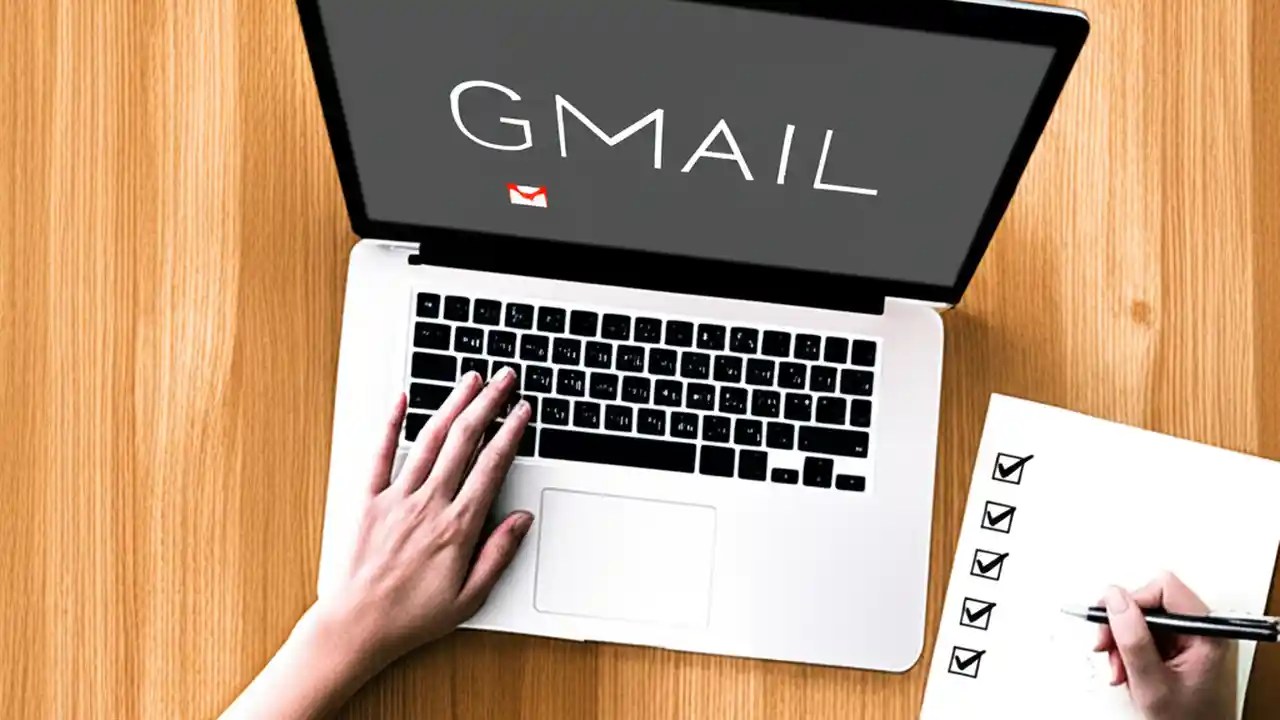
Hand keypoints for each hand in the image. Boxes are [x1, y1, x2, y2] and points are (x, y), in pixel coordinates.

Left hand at [321, 368, 534, 665]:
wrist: (357, 625)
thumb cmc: (412, 617)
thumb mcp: (470, 596)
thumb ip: (499, 553)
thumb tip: (522, 519)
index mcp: (458, 527)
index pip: (491, 465)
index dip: (510, 432)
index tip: (522, 411)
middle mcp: (429, 504)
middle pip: (464, 440)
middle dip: (488, 403)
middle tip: (504, 379)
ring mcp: (397, 498)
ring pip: (429, 439)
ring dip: (452, 404)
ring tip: (469, 380)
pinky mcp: (368, 500)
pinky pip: (381, 453)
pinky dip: (391, 423)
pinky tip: (402, 399)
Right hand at [1093, 571, 1235, 719]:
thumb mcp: (1152, 683)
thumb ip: (1133, 639)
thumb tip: (1115, 598)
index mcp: (1206, 633)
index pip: (1164, 589)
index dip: (1132, 601)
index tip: (1110, 621)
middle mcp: (1199, 630)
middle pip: (1149, 601)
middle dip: (1121, 626)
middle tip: (1107, 647)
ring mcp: (1187, 639)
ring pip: (1140, 618)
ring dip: (1121, 642)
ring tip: (1119, 668)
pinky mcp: (1176, 647)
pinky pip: (1142, 634)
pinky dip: (1127, 650)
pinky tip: (1126, 669)